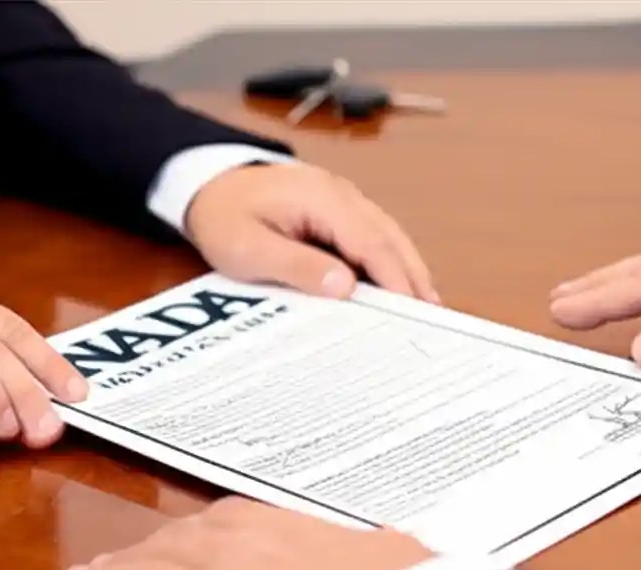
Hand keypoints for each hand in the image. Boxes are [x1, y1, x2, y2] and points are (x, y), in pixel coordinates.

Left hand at [63, 498, 432, 569]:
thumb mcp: (400, 558)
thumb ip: (381, 548)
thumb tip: (395, 544)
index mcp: (288, 528)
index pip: (225, 520)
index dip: (191, 532)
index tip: (178, 536)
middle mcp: (240, 556)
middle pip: (171, 547)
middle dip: (136, 554)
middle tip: (109, 561)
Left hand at [186, 163, 438, 302]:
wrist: (207, 182)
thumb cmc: (223, 215)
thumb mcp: (248, 249)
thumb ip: (296, 265)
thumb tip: (345, 286)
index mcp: (322, 199)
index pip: (370, 241)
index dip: (395, 277)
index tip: (412, 309)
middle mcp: (341, 195)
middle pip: (389, 238)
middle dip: (412, 276)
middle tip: (432, 317)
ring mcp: (343, 200)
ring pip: (387, 235)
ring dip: (407, 269)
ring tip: (426, 307)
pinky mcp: (339, 211)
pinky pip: (373, 235)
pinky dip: (391, 261)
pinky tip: (398, 285)